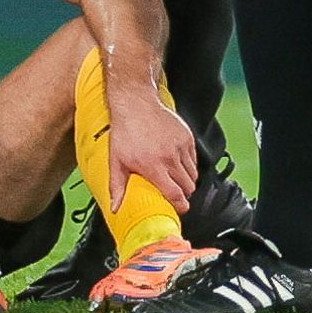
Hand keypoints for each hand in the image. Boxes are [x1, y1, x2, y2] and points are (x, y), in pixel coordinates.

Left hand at [106, 85, 196, 213]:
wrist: (135, 104)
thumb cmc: (124, 131)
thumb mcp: (116, 161)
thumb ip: (117, 187)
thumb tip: (115, 207)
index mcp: (153, 167)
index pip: (175, 194)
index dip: (180, 205)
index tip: (179, 208)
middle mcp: (170, 158)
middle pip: (188, 187)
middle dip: (183, 193)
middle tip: (174, 192)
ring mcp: (180, 147)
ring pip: (193, 174)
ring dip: (186, 180)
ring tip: (174, 177)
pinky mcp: (187, 138)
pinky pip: (195, 159)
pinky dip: (189, 165)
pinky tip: (176, 162)